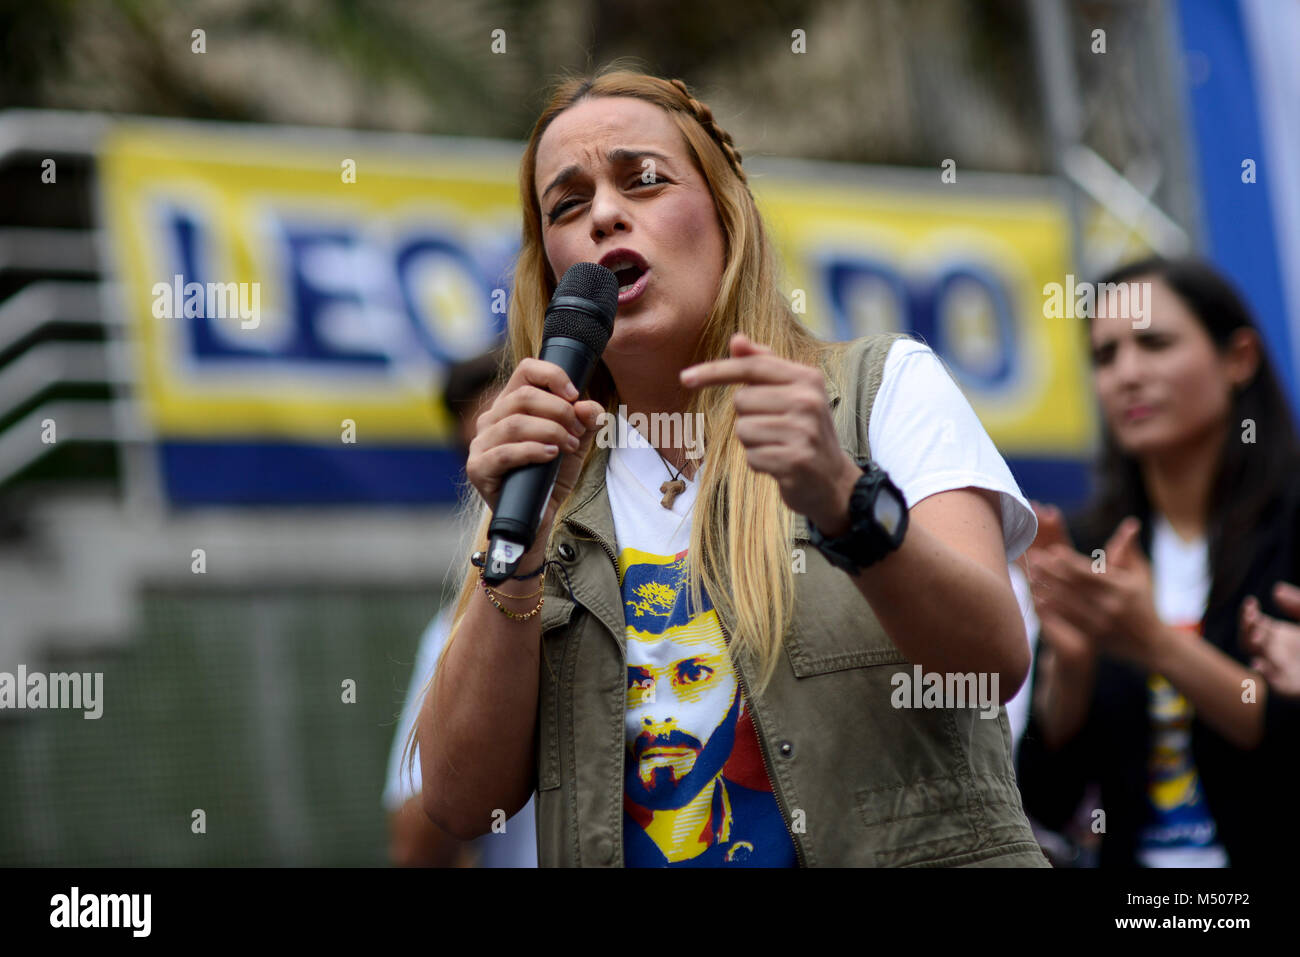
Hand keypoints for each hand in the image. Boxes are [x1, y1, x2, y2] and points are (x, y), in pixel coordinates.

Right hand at [465, 357, 603, 550]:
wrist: (538, 517)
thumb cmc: (550, 475)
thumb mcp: (575, 443)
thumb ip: (586, 422)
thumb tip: (589, 407)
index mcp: (510, 405)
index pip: (526, 370)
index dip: (552, 376)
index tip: (575, 394)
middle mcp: (491, 419)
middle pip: (523, 396)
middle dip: (559, 411)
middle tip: (577, 430)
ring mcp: (480, 444)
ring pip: (514, 423)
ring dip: (550, 431)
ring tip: (568, 446)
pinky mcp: (478, 469)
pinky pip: (504, 453)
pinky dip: (532, 451)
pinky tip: (551, 455)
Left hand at [679, 333, 859, 532]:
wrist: (834, 481)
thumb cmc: (804, 431)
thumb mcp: (792, 393)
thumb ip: (764, 364)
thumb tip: (736, 339)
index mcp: (807, 378)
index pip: (751, 366)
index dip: (715, 371)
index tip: (685, 377)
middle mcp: (807, 401)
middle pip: (742, 401)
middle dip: (748, 418)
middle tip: (775, 430)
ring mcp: (803, 431)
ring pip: (744, 430)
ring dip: (753, 443)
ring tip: (778, 447)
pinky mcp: (795, 460)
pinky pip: (752, 457)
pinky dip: (759, 464)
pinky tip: (780, 465)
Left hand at [1030, 516, 1167, 667]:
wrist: (1151, 643)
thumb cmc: (1144, 601)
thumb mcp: (1141, 575)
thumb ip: (1128, 551)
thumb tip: (1130, 524)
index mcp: (1123, 588)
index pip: (1091, 572)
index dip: (1070, 561)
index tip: (1052, 549)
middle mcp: (1112, 605)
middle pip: (1076, 586)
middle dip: (1052, 571)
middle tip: (1033, 557)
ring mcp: (1102, 623)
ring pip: (1068, 603)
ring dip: (1047, 588)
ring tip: (1030, 574)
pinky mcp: (1094, 637)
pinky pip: (1068, 621)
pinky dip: (1052, 608)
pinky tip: (1037, 597)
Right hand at [1240, 582, 1299, 696]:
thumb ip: (1297, 604)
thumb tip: (1276, 590)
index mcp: (1280, 635)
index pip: (1254, 624)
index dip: (1248, 613)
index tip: (1251, 602)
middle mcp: (1277, 652)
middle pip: (1249, 641)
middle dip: (1246, 629)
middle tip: (1251, 619)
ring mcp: (1283, 670)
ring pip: (1257, 660)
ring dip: (1253, 651)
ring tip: (1256, 637)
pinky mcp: (1292, 686)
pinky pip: (1274, 684)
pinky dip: (1265, 676)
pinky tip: (1259, 664)